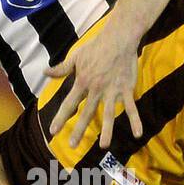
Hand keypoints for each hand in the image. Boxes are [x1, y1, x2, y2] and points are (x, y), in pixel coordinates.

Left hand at [46, 20, 142, 149]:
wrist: (119, 38)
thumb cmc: (96, 46)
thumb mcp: (76, 56)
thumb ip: (61, 68)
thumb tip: (45, 72)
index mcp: (82, 82)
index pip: (69, 103)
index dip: (60, 118)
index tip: (53, 131)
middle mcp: (96, 89)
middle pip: (86, 113)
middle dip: (79, 130)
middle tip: (72, 145)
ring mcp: (112, 90)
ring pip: (108, 114)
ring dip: (107, 131)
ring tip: (103, 146)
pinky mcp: (126, 89)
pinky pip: (131, 107)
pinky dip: (135, 120)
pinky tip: (138, 134)